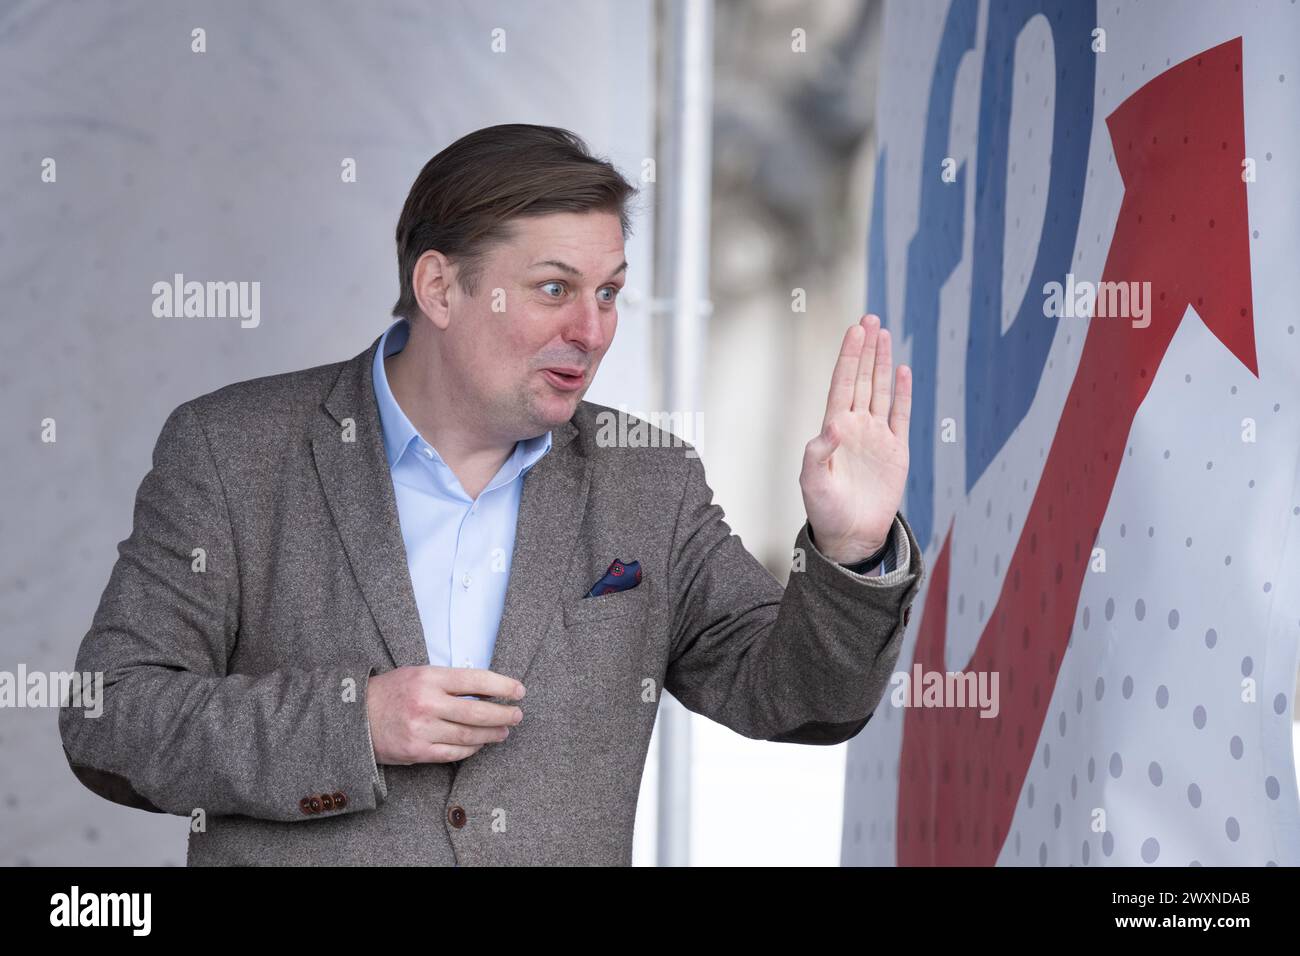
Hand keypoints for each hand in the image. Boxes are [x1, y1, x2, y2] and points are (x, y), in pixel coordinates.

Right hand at [367, 666, 524, 764]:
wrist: (354, 716)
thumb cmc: (392, 692)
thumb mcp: (419, 674)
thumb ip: (449, 681)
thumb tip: (487, 687)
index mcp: (429, 678)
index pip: (475, 680)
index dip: (502, 686)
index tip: (519, 690)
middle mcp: (426, 703)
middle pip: (476, 711)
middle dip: (503, 714)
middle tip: (517, 715)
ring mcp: (422, 729)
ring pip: (468, 735)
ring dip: (491, 734)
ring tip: (504, 731)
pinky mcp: (417, 751)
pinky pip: (453, 754)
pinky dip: (471, 750)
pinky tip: (480, 745)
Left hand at [800, 313, 911, 563]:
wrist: (850, 535)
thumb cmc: (825, 510)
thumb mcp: (812, 483)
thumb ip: (818, 454)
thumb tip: (833, 426)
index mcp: (833, 429)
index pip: (842, 384)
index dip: (848, 357)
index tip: (854, 331)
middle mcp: (855, 426)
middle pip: (862, 379)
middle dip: (865, 349)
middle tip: (870, 318)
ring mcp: (876, 436)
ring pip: (881, 390)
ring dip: (883, 363)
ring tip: (884, 334)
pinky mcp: (896, 450)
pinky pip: (901, 415)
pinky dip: (904, 393)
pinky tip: (904, 370)